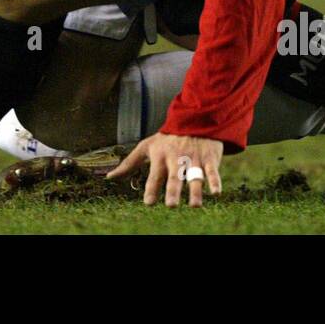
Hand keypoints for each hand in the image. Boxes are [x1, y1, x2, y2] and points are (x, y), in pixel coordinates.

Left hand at [107, 132, 223, 206]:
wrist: (193, 118)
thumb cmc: (166, 138)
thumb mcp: (146, 147)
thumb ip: (129, 163)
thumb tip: (109, 178)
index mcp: (160, 157)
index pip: (155, 176)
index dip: (152, 189)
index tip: (149, 203)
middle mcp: (177, 159)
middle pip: (175, 177)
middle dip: (172, 190)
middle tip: (171, 205)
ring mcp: (194, 158)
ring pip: (195, 176)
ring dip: (195, 190)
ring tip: (194, 205)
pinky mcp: (209, 157)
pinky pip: (212, 171)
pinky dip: (215, 181)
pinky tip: (215, 193)